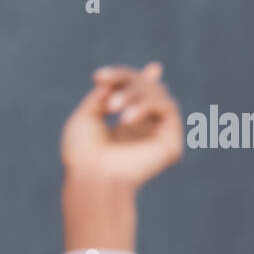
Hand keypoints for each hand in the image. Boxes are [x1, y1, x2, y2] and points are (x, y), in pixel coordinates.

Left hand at [60, 62, 183, 190]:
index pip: (134, 92)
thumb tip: (119, 81)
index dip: (123, 77)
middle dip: (126, 84)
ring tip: (113, 107)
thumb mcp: (86, 116)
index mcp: (125, 127)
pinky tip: (126, 118)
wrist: (92, 177)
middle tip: (108, 101)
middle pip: (146, 87)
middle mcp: (145, 130)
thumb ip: (103, 95)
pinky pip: (168, 107)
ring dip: (134, 94)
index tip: (98, 76)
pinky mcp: (171, 142)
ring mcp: (159, 135)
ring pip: (158, 94)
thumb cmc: (82, 153)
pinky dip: (146, 104)